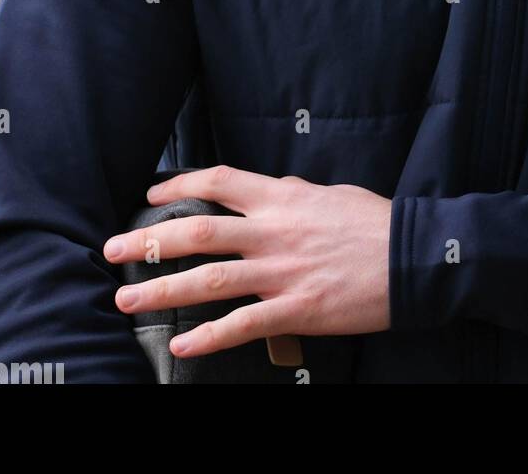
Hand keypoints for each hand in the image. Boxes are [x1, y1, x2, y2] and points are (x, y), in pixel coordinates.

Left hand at [104, 167, 391, 356]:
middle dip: (149, 241)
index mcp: (283, 198)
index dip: (179, 185)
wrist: (413, 257)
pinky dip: (209, 337)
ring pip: (210, 280)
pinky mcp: (297, 309)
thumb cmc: (376, 224)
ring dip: (162, 291)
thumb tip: (272, 193)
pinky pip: (243, 325)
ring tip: (128, 300)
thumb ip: (294, 195)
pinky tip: (183, 345)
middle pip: (199, 232)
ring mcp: (282, 272)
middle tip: (113, 251)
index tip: (151, 195)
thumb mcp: (330, 194)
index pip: (219, 182)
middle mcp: (275, 232)